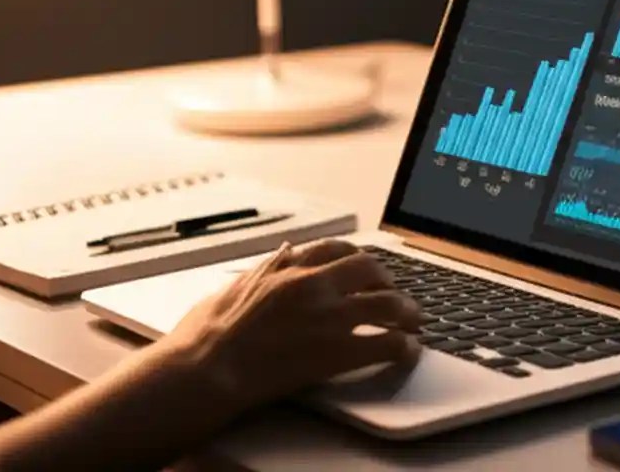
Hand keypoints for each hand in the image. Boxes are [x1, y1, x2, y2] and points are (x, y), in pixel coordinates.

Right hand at [165, 239, 422, 414]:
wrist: (206, 369)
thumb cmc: (207, 334)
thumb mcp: (233, 286)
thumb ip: (264, 268)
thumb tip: (282, 252)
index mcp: (288, 267)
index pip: (336, 249)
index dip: (357, 258)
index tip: (365, 269)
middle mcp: (313, 284)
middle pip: (370, 269)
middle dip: (387, 282)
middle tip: (393, 296)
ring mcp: (328, 316)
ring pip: (388, 303)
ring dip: (407, 312)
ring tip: (413, 323)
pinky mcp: (337, 351)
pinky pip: (388, 343)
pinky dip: (405, 347)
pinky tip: (408, 352)